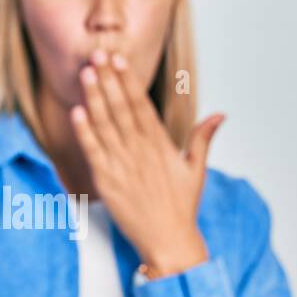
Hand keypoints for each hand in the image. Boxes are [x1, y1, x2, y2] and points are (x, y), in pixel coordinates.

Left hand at [70, 49, 224, 277]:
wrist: (168, 241)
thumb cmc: (181, 208)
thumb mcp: (196, 170)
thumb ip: (202, 138)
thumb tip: (220, 115)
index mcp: (160, 145)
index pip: (141, 105)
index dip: (128, 80)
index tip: (118, 60)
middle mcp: (140, 151)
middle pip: (121, 108)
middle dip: (108, 80)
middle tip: (97, 54)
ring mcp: (122, 166)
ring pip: (105, 125)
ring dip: (94, 97)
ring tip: (86, 72)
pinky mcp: (107, 182)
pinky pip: (93, 152)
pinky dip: (84, 132)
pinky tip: (77, 112)